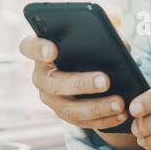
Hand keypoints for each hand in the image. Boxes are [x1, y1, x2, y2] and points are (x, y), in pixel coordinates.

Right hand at [18, 35, 134, 136]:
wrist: (91, 67)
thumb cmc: (89, 44)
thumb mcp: (95, 33)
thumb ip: (104, 28)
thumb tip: (120, 37)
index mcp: (42, 52)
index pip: (29, 47)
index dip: (38, 49)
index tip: (53, 50)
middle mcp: (41, 77)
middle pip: (54, 83)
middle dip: (81, 83)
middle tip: (105, 81)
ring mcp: (51, 99)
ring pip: (69, 108)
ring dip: (96, 107)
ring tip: (119, 103)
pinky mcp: (64, 114)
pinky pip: (81, 121)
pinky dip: (103, 120)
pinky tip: (121, 114)